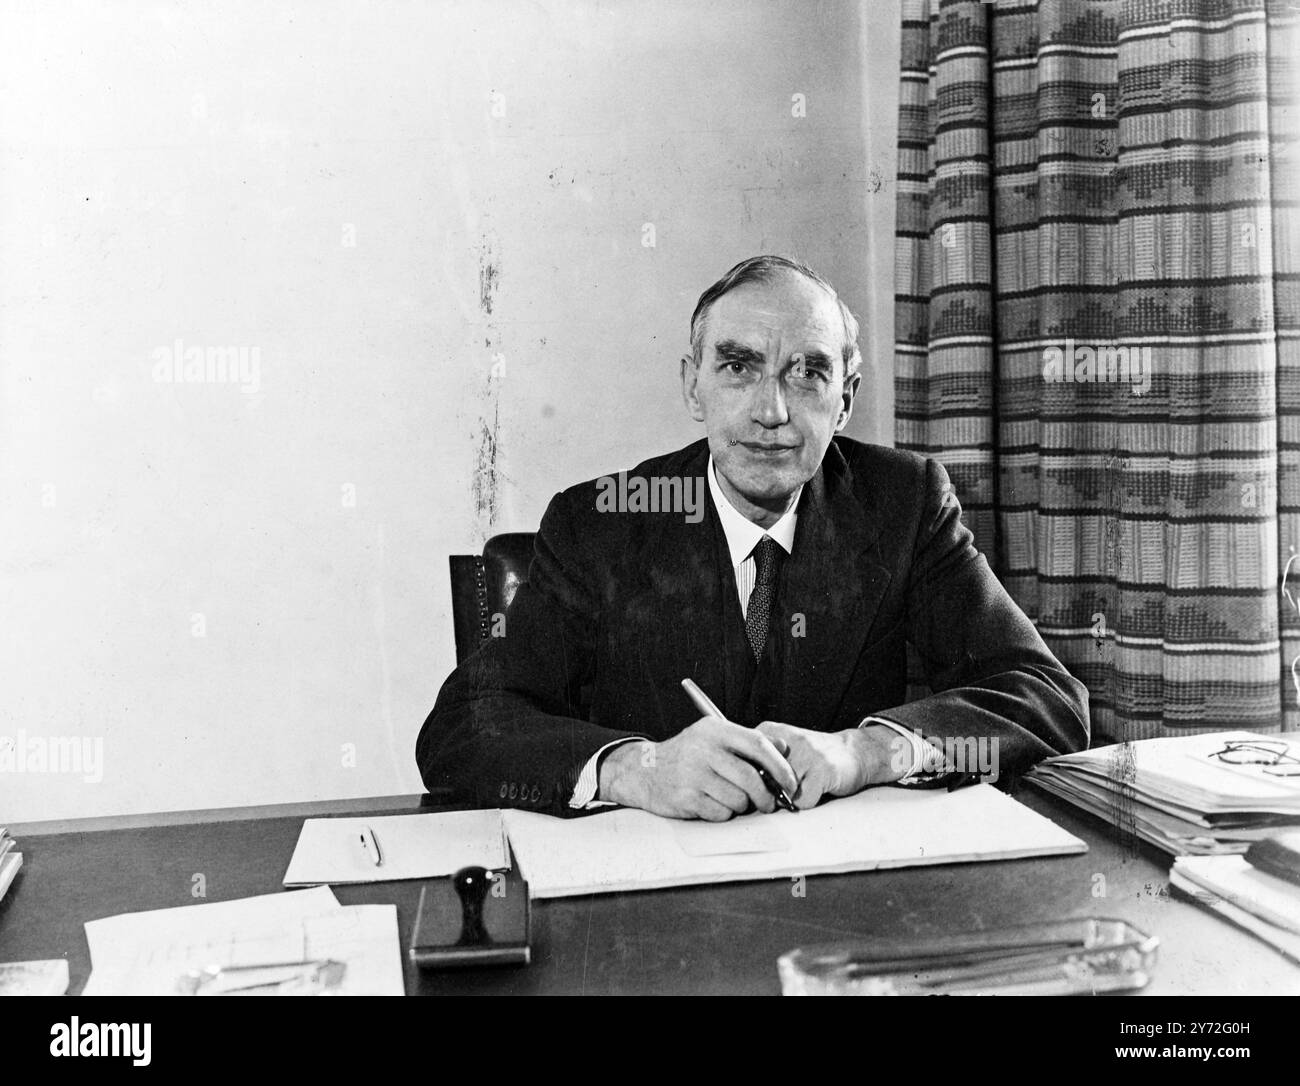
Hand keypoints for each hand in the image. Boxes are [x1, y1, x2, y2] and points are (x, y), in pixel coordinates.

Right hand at [599, 716, 798, 820]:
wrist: (644, 770)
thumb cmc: (687, 755)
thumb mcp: (714, 738)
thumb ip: (748, 742)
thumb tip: (783, 747)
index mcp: (714, 730)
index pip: (757, 744)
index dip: (780, 766)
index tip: (789, 781)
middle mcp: (703, 749)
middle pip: (750, 777)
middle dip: (766, 796)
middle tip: (769, 803)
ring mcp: (692, 774)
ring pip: (738, 799)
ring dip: (742, 806)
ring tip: (732, 799)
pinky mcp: (685, 798)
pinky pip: (720, 813)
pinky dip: (723, 813)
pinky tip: (713, 803)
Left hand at [754, 721, 905, 808]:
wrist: (853, 751)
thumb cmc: (812, 756)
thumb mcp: (781, 749)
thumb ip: (758, 762)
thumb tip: (738, 789)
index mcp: (770, 731)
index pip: (743, 764)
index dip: (749, 782)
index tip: (761, 784)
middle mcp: (786, 739)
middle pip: (760, 781)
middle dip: (769, 793)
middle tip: (785, 788)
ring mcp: (805, 753)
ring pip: (780, 792)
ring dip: (790, 798)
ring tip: (803, 786)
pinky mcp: (822, 769)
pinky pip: (802, 801)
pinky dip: (808, 802)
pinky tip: (817, 789)